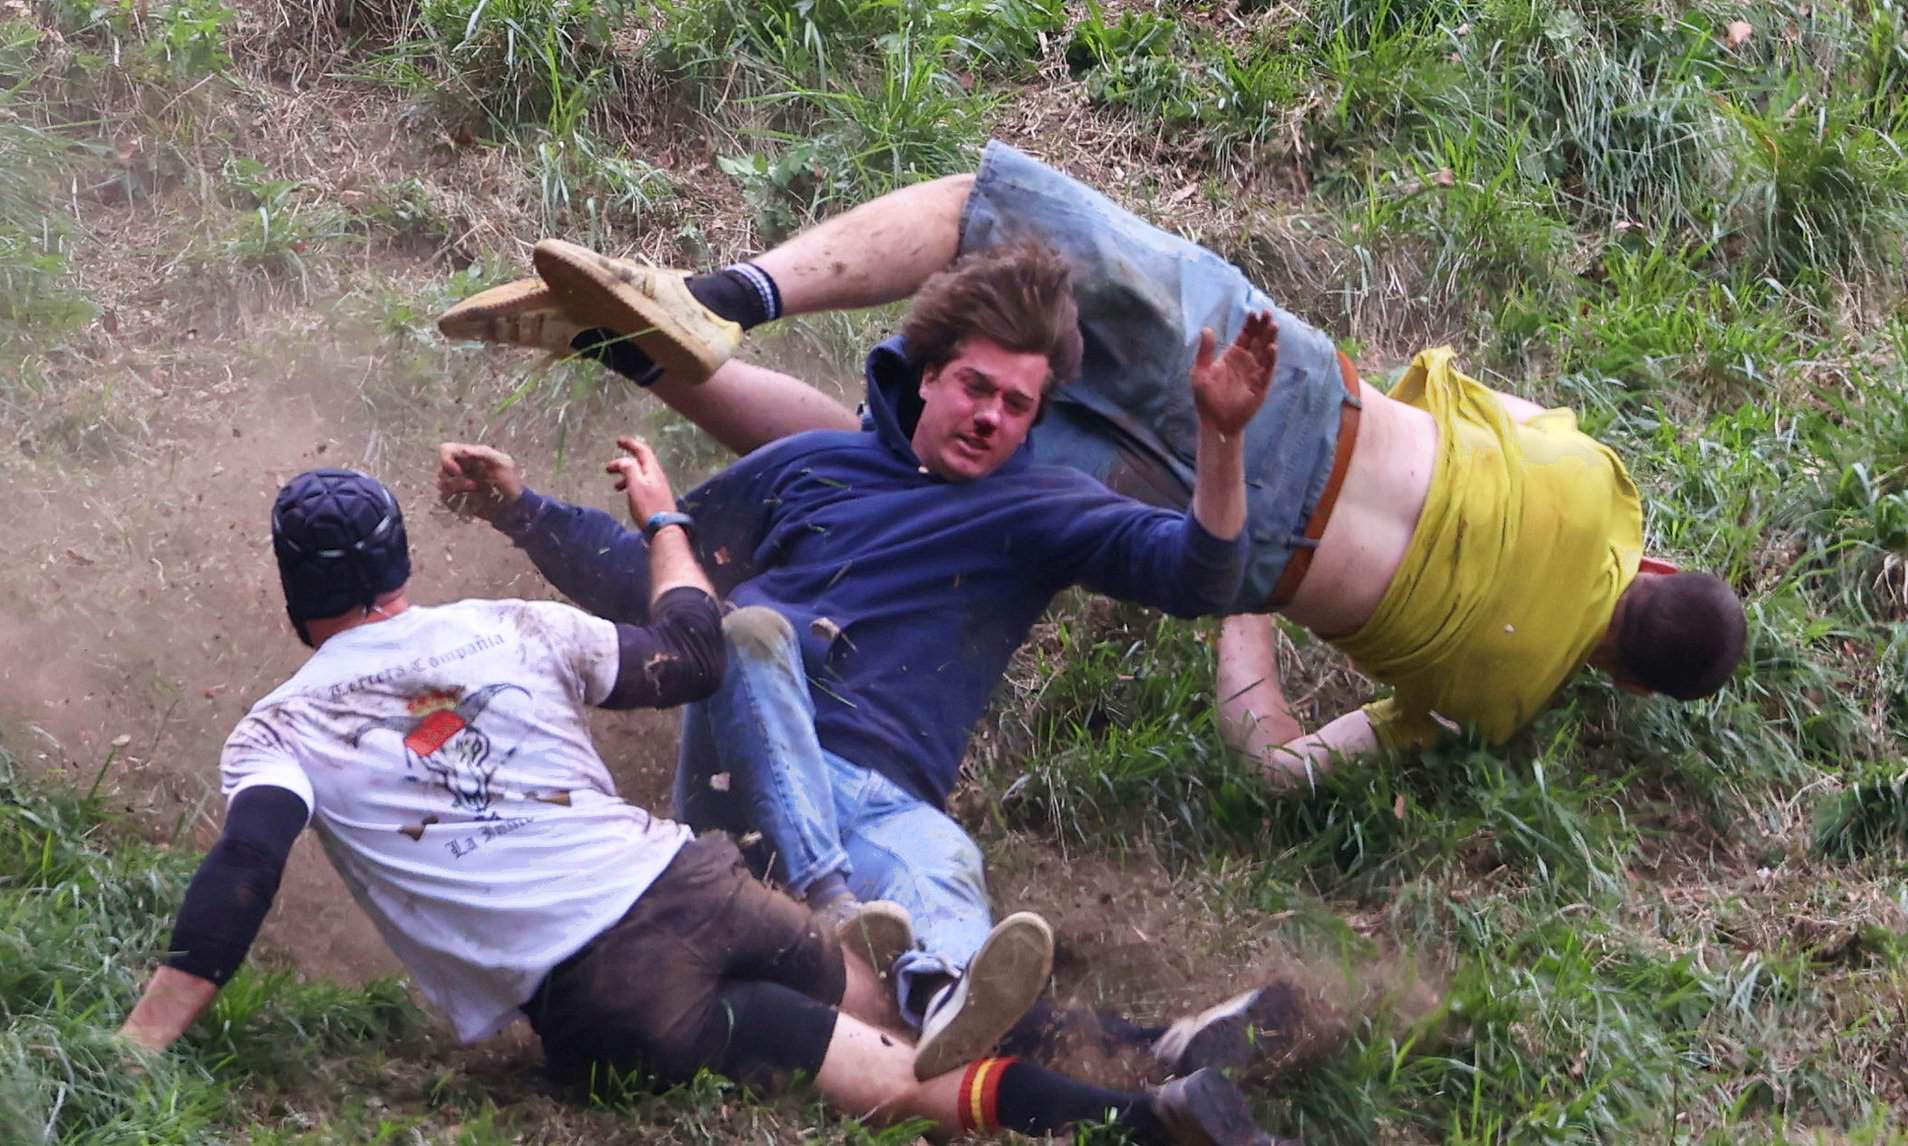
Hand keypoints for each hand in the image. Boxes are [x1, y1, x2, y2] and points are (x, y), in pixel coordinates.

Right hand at [437, 443, 524, 521]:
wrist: (514, 506)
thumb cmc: (511, 482)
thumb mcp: (503, 463)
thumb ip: (484, 453)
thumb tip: (463, 449)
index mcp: (469, 456)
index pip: (446, 450)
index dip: (446, 460)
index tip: (458, 472)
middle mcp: (460, 468)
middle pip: (442, 470)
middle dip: (457, 481)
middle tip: (474, 486)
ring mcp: (457, 484)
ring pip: (442, 486)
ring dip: (458, 491)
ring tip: (477, 495)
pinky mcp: (457, 499)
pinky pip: (446, 500)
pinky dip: (457, 502)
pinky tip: (472, 503)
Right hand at [605, 437, 676, 523]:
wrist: (664, 528)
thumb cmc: (648, 507)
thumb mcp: (636, 485)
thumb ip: (629, 470)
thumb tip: (624, 460)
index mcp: (652, 470)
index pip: (642, 450)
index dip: (630, 444)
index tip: (618, 441)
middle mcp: (656, 476)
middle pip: (639, 463)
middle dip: (623, 463)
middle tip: (608, 468)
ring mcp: (657, 487)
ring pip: (639, 475)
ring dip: (625, 477)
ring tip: (614, 486)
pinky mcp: (656, 497)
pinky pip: (641, 485)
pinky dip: (631, 486)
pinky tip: (626, 495)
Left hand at [1191, 311, 1277, 437]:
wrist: (1215, 421)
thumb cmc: (1207, 398)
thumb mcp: (1200, 372)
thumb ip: (1205, 351)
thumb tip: (1206, 329)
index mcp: (1233, 355)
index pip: (1245, 335)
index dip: (1250, 324)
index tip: (1254, 312)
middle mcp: (1247, 361)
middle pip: (1258, 340)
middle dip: (1263, 326)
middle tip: (1267, 313)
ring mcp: (1255, 372)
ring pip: (1265, 352)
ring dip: (1270, 339)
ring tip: (1273, 325)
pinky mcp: (1261, 385)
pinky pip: (1267, 370)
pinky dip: (1270, 359)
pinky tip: (1272, 348)